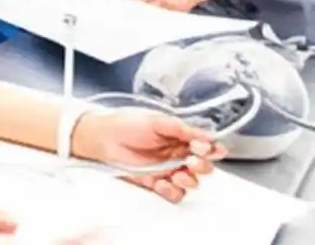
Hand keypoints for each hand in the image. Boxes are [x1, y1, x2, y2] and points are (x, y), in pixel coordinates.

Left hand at [73, 109, 226, 202]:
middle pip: (204, 167)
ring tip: (177, 174)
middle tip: (191, 161)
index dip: (212, 149)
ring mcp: (168, 170)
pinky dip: (172, 191)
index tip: (204, 148)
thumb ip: (180, 129)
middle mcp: (178, 154)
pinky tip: (162, 183)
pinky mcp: (156, 183)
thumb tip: (205, 135)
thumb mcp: (155, 121)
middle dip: (202, 166)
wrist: (102, 138)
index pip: (207, 146)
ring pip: (192, 182)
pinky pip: (173, 193)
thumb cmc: (125, 125)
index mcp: (181, 137)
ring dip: (189, 181)